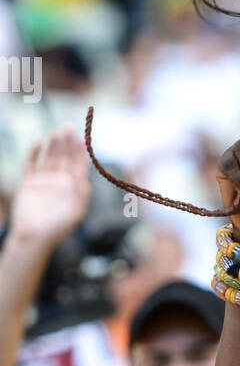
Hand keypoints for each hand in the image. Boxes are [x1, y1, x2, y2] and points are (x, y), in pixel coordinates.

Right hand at [9, 128, 90, 248]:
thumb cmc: (57, 228)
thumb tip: (85, 180)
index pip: (78, 165)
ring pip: (49, 158)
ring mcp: (43, 181)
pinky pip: (31, 164)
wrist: (33, 238)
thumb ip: (81, 195)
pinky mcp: (28, 183)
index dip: (81, 152)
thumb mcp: (75, 213)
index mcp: (72, 188)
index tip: (83, 139)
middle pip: (64, 157)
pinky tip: (38, 142)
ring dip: (53, 145)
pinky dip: (34, 153)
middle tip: (70, 127)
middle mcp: (58, 181)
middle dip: (68, 143)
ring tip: (56, 132)